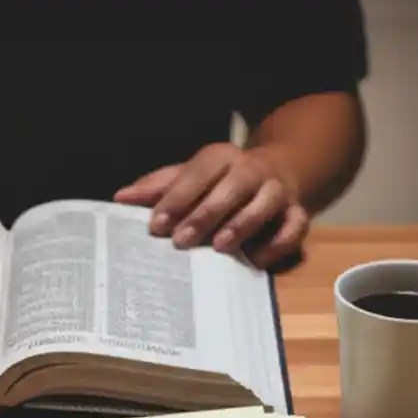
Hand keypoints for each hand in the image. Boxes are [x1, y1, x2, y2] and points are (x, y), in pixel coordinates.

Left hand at [114, 143, 307, 268]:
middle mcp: (251, 169)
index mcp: (220, 157)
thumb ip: (158, 188)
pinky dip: (279, 244)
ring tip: (219, 247)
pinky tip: (256, 260)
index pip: (197, 173)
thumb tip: (120, 198)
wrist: (276, 171)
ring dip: (243, 224)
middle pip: (232, 186)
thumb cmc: (219, 181)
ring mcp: (278, 190)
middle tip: (181, 241)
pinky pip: (295, 226)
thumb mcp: (188, 177)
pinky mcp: (297, 212)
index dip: (177, 198)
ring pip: (266, 203)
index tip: (156, 225)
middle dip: (205, 214)